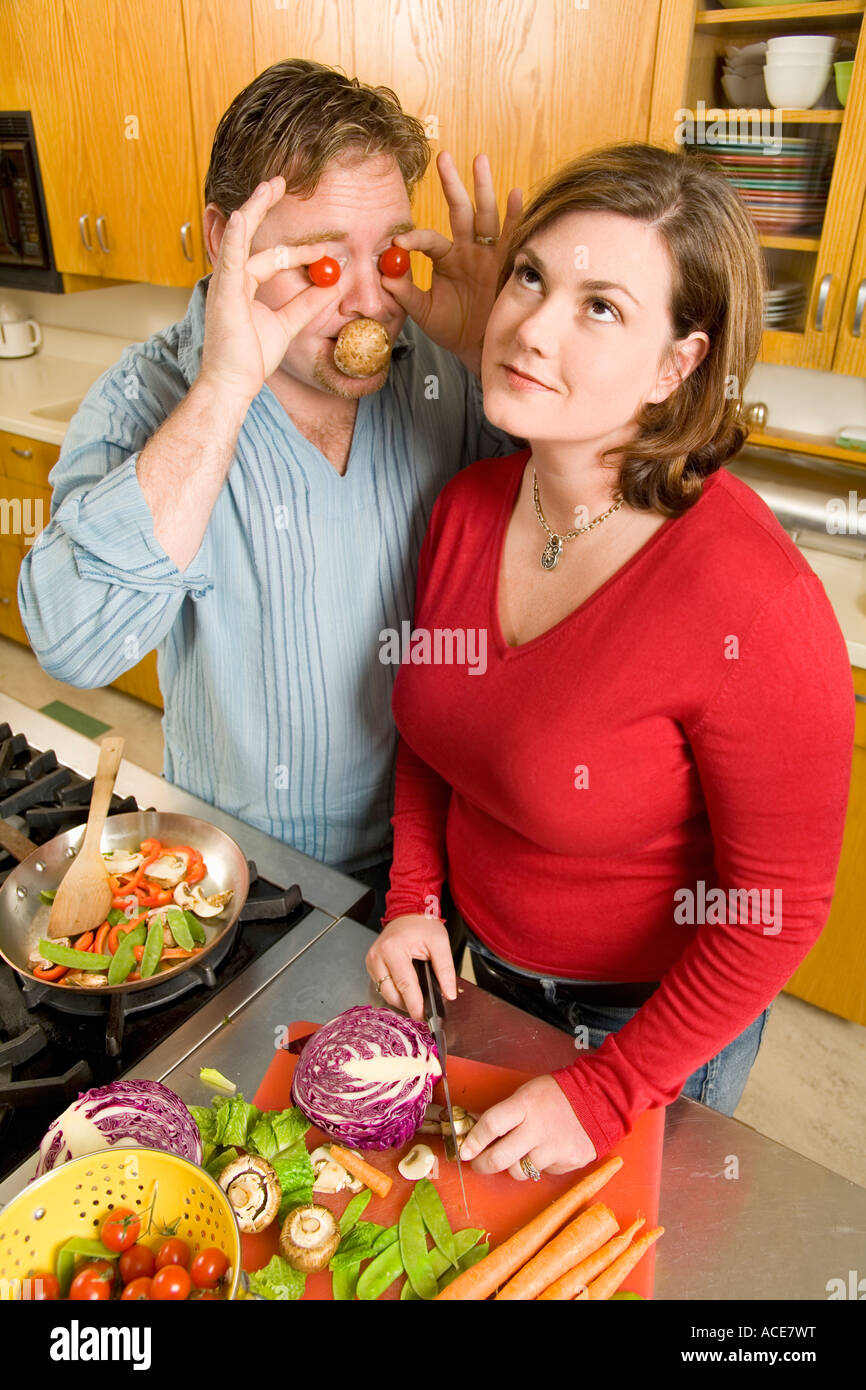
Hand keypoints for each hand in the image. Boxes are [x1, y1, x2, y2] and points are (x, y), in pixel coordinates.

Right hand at [199, 175, 342, 402]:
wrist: (234, 384)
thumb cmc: (252, 358)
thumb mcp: (288, 325)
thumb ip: (308, 303)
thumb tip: (334, 285)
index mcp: (243, 285)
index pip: (274, 258)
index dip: (302, 252)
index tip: (327, 250)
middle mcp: (231, 279)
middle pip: (253, 237)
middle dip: (266, 206)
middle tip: (282, 182)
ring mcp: (225, 284)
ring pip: (240, 236)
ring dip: (254, 207)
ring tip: (270, 184)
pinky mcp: (225, 293)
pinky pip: (232, 259)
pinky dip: (237, 236)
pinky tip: (243, 215)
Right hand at [366, 913, 457, 1020]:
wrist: (408, 911)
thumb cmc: (422, 924)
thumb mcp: (440, 943)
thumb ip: (445, 969)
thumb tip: (449, 993)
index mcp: (393, 949)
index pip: (405, 985)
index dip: (415, 1005)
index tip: (422, 1017)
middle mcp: (378, 956)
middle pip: (391, 993)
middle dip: (407, 1005)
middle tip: (422, 1011)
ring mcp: (372, 960)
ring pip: (384, 992)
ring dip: (399, 999)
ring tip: (415, 999)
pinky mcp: (371, 964)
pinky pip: (381, 985)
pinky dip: (393, 990)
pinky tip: (405, 989)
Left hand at [381, 152, 521, 372]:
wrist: (479, 349)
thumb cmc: (452, 329)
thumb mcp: (424, 312)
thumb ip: (405, 294)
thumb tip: (383, 277)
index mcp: (446, 258)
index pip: (428, 239)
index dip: (413, 240)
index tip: (397, 243)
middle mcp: (468, 249)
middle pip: (459, 210)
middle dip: (452, 184)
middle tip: (442, 157)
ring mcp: (489, 253)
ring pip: (486, 214)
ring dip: (483, 187)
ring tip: (479, 159)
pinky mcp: (508, 264)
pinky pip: (512, 236)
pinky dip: (515, 215)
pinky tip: (516, 193)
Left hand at [458, 1075, 596, 1179]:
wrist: (600, 1099)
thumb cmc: (557, 1094)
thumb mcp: (527, 1094)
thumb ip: (504, 1113)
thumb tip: (476, 1126)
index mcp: (525, 1106)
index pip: (492, 1125)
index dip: (473, 1140)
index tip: (464, 1150)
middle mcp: (538, 1129)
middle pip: (500, 1158)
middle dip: (483, 1164)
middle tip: (478, 1163)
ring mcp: (554, 1149)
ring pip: (519, 1172)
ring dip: (513, 1165)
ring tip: (518, 1153)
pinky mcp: (568, 1163)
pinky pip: (542, 1172)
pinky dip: (539, 1165)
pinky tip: (546, 1151)